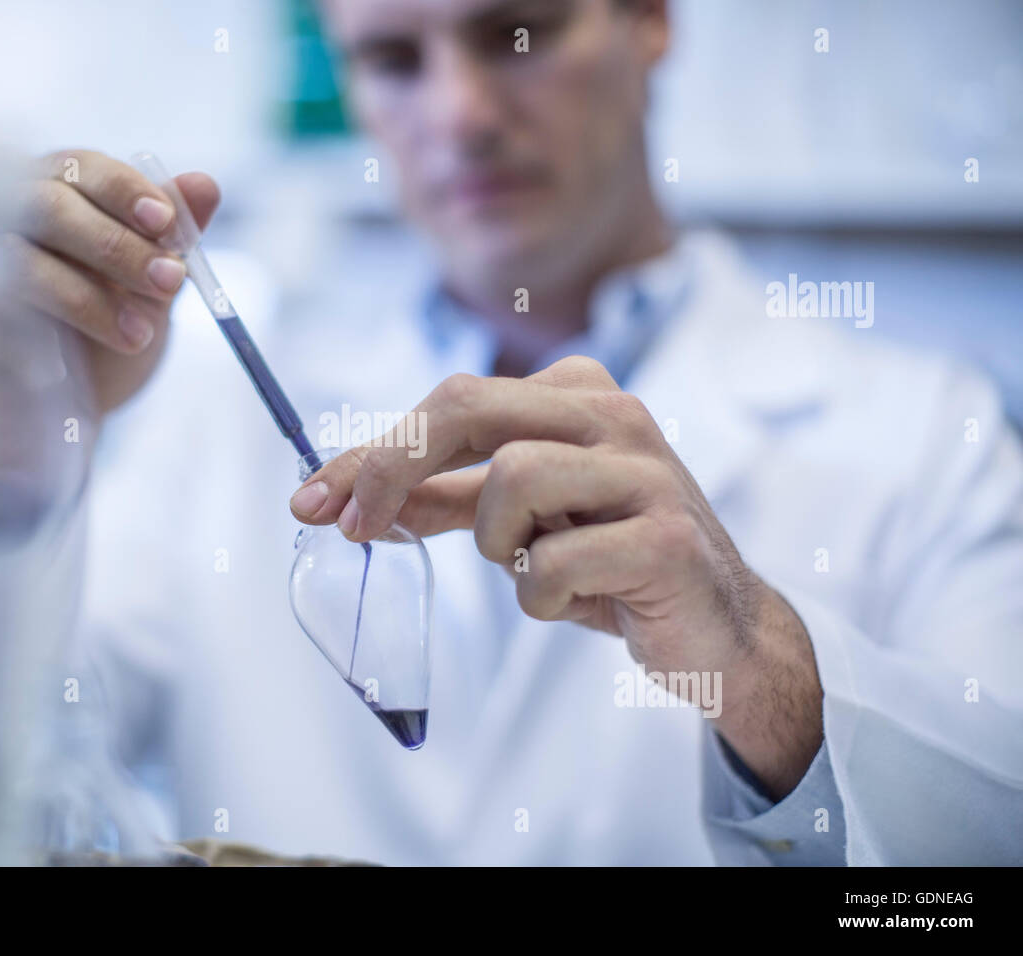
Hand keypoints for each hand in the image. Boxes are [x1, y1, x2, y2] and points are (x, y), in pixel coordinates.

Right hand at [7, 149, 219, 411]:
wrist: (58, 428)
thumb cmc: (102, 344)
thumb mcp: (147, 295)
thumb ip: (172, 242)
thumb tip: (207, 184)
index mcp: (51, 197)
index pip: (81, 169)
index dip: (126, 190)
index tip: (169, 224)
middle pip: (45, 204)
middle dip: (117, 244)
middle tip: (172, 284)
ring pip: (15, 259)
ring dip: (86, 298)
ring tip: (139, 337)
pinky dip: (28, 336)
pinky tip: (63, 364)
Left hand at [288, 356, 822, 796]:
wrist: (717, 629)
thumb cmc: (610, 563)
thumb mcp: (519, 524)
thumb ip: (446, 501)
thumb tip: (356, 499)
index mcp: (575, 393)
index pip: (450, 402)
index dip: (372, 453)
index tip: (311, 501)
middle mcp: (612, 413)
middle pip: (466, 405)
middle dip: (390, 468)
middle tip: (351, 529)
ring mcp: (645, 469)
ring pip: (509, 480)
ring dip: (500, 545)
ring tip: (539, 566)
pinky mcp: (665, 535)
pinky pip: (551, 564)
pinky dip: (543, 598)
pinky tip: (582, 602)